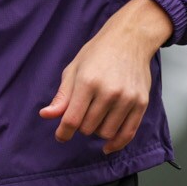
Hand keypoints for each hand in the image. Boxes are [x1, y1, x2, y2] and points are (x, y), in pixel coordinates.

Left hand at [39, 0, 173, 154]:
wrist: (130, 39)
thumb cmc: (98, 52)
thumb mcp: (74, 70)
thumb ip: (62, 96)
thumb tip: (46, 115)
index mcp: (88, 82)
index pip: (72, 120)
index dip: (63, 132)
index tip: (61, 135)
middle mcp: (109, 92)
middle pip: (88, 128)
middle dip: (81, 125)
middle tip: (83, 113)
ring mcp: (127, 98)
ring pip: (106, 133)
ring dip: (98, 131)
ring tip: (97, 116)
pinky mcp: (141, 103)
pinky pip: (128, 133)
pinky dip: (116, 143)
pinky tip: (107, 146)